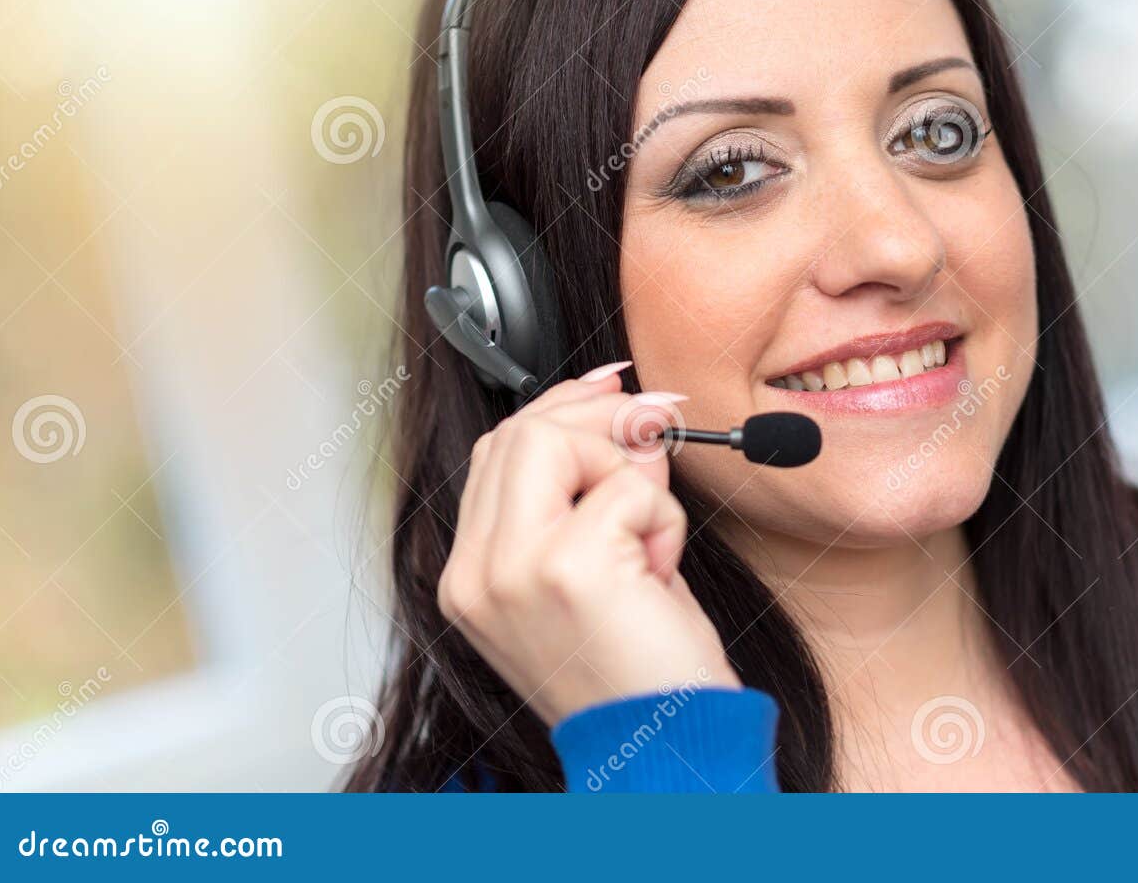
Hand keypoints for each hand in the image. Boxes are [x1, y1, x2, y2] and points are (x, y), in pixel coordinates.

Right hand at [437, 364, 740, 725]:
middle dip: (602, 423)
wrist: (666, 747)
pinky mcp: (565, 568)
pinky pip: (627, 487)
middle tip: (657, 441)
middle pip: (522, 431)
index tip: (615, 390)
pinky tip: (660, 572)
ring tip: (650, 538)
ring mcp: (511, 571)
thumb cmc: (641, 668)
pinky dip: (664, 517)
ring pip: (559, 440)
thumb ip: (587, 490)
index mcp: (471, 576)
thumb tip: (619, 400)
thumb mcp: (597, 567)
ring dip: (629, 472)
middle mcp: (476, 574)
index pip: (497, 449)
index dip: (561, 408)